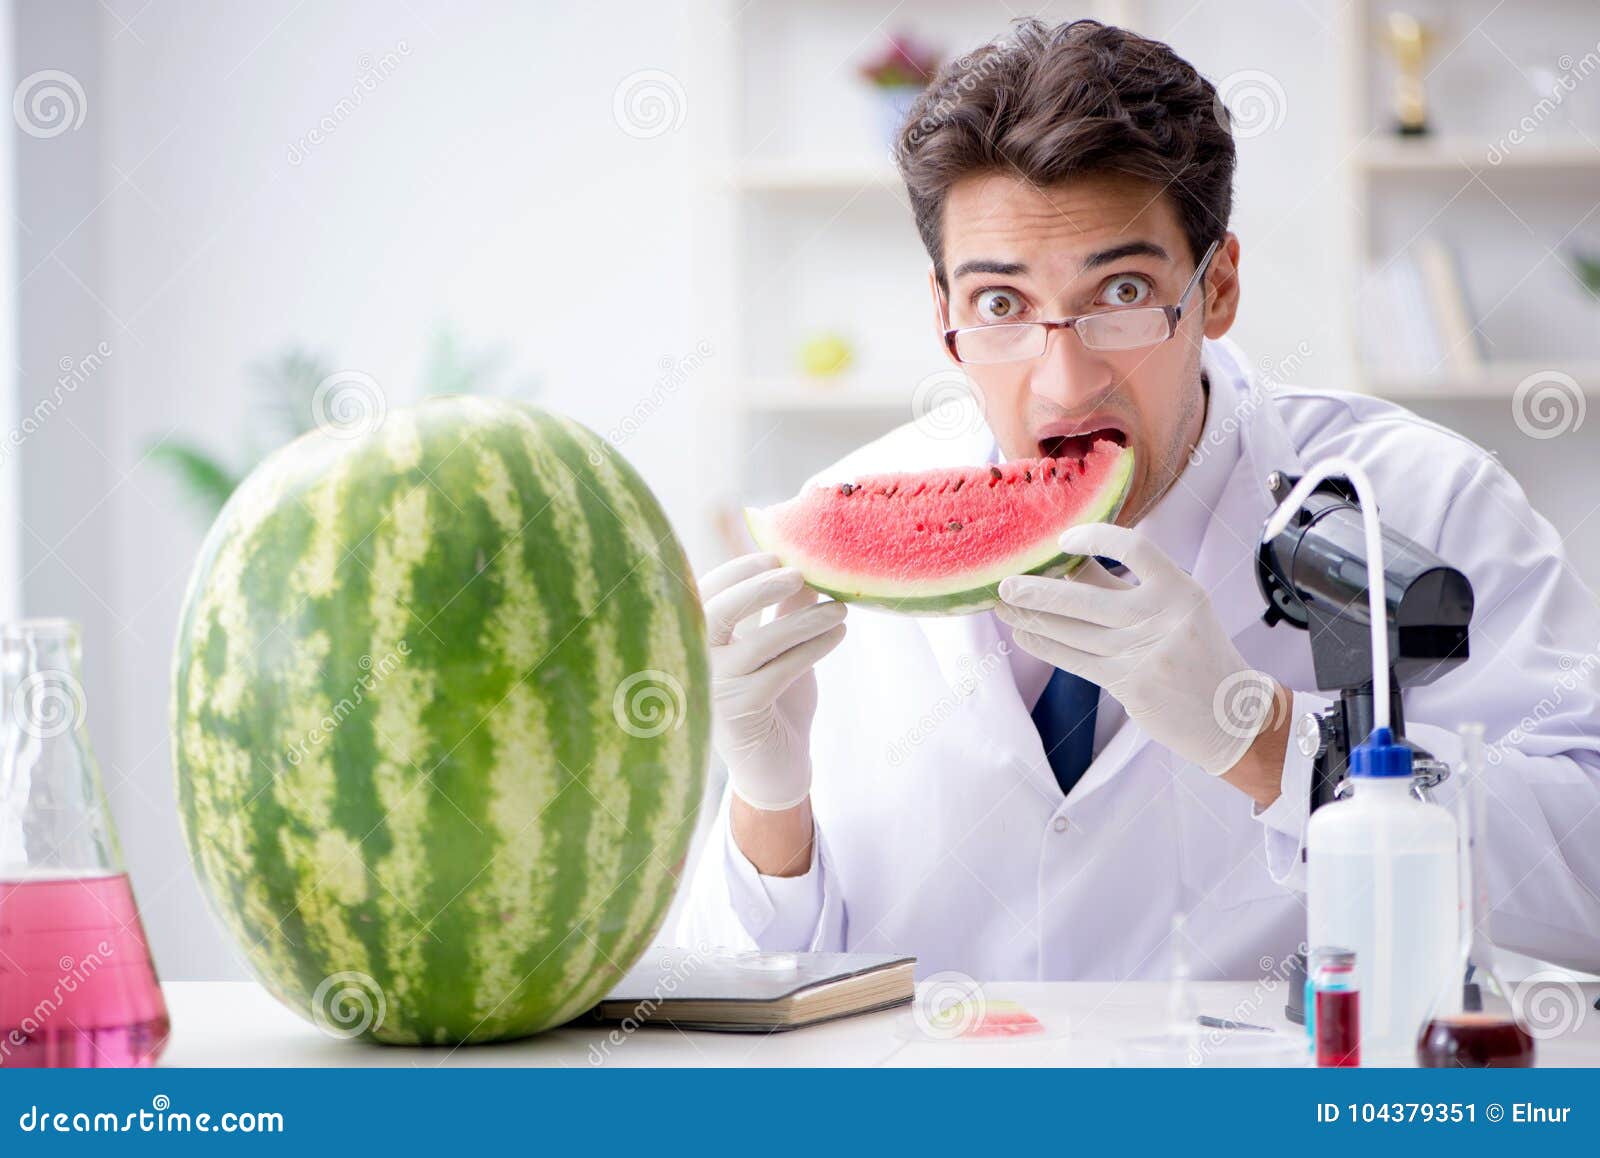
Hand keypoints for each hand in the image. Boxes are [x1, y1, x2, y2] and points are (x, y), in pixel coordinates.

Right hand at [699, 553, 847, 810]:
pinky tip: (838, 634)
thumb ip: (784, 610)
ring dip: (805, 620)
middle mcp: (695, 663)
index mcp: (695, 641)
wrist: (774, 769)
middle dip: (758, 587)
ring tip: (841, 608)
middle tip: (799, 573)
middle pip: (717, 611)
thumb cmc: (774, 702)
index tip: (776, 556)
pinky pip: (780, 671)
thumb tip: (805, 563)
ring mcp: (714, 689)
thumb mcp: (778, 649)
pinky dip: (813, 648)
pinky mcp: (740, 713)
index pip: (704, 593)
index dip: (738, 571)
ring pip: (760, 642)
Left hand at [995, 523, 1280, 777]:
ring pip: (1073, 631)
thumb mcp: (1179, 610)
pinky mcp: (1131, 684)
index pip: (1135, 548)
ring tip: (1003, 607)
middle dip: (1038, 590)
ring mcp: (1147, 653)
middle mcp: (1165, 618)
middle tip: (1004, 582)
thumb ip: (1129, 588)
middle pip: (1086, 597)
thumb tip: (1069, 561)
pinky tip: (1024, 634)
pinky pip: (1075, 660)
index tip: (1063, 539)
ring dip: (1032, 618)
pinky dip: (1044, 646)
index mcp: (1182, 589)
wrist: (1232, 715)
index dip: (1095, 538)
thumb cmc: (1198, 655)